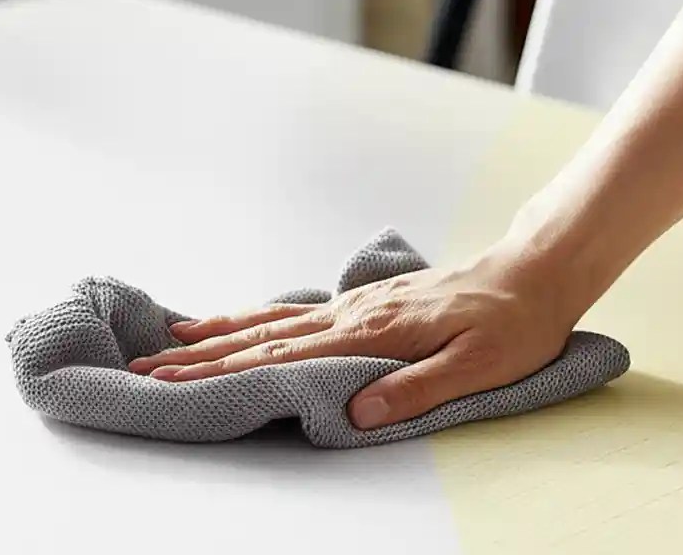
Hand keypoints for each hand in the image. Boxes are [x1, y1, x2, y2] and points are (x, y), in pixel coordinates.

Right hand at [128, 245, 580, 429]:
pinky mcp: (367, 304)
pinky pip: (297, 314)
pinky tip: (240, 322)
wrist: (533, 271)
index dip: (228, 371)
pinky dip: (257, 318)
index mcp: (374, 333)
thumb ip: (418, 388)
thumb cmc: (514, 323)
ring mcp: (357, 305)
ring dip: (219, 334)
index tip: (176, 377)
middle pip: (264, 338)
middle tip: (149, 365)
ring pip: (273, 321)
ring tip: (173, 338)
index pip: (285, 357)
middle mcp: (354, 314)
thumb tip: (358, 411)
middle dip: (202, 355)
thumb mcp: (481, 365)